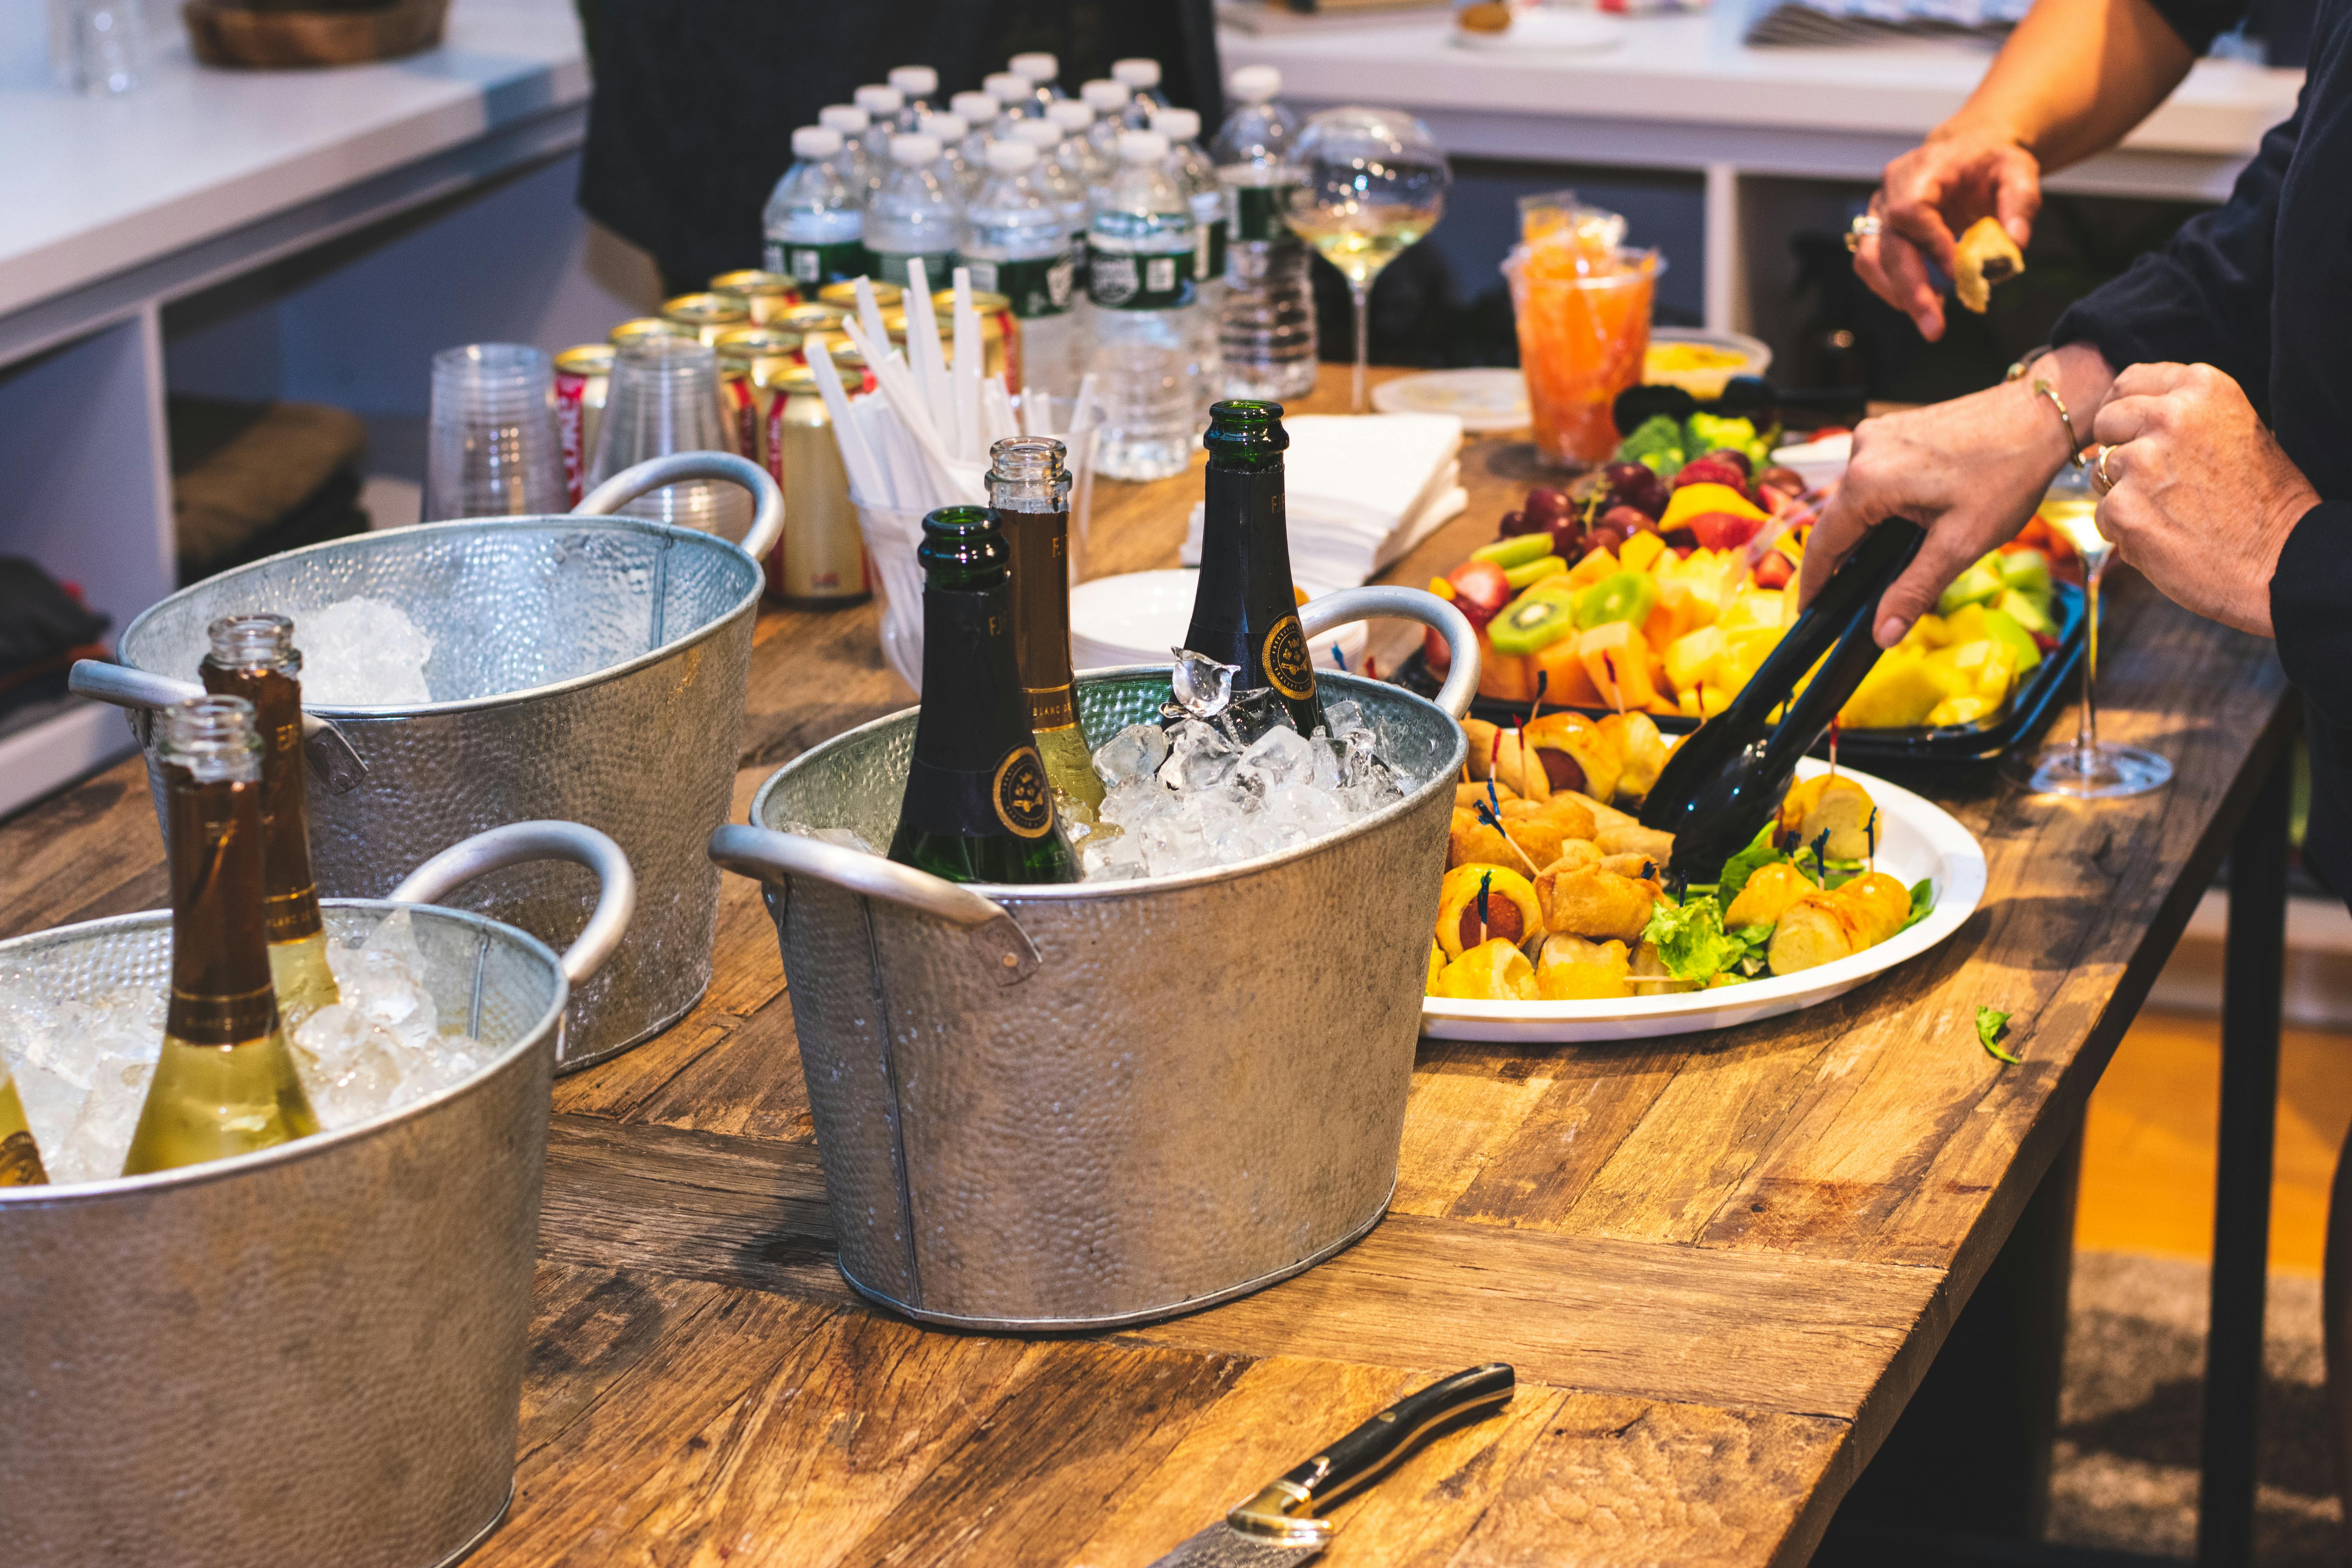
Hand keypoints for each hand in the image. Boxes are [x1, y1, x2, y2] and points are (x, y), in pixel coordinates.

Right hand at [1801, 343, 2113, 645]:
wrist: (2042, 413)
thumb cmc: (2008, 473)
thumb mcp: (1960, 543)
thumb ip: (1913, 590)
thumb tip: (1882, 634)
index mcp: (1867, 480)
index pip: (1822, 544)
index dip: (1813, 583)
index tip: (1808, 612)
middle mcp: (1861, 450)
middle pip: (1839, 521)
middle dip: (1851, 558)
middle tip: (1864, 593)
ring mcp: (1877, 435)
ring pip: (1858, 498)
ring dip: (1873, 528)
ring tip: (1904, 552)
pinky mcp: (1893, 428)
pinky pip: (1875, 476)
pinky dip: (1886, 502)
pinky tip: (1917, 516)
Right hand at [1851, 123, 2040, 340]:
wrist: (1969, 151)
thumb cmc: (1991, 162)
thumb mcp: (2019, 171)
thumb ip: (2020, 204)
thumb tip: (2014, 248)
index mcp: (1922, 169)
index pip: (1911, 210)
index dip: (1930, 244)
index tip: (1958, 274)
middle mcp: (1890, 190)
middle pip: (1886, 246)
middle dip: (1910, 290)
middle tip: (1935, 328)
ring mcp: (1879, 213)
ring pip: (1870, 261)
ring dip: (1897, 295)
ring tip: (1933, 317)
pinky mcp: (1879, 233)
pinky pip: (1873, 267)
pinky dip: (1896, 290)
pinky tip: (1927, 301)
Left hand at [2089, 363, 2318, 636]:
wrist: (2282, 557)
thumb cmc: (2262, 500)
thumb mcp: (2234, 429)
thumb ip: (2184, 415)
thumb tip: (2126, 413)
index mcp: (2202, 387)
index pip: (2131, 381)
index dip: (2124, 410)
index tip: (2133, 430)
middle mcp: (2170, 416)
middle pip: (2107, 421)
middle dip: (2118, 449)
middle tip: (2153, 479)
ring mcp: (2143, 460)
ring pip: (2102, 470)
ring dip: (2123, 493)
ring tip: (2172, 512)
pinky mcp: (2124, 506)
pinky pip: (2103, 513)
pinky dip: (2124, 529)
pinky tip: (2165, 537)